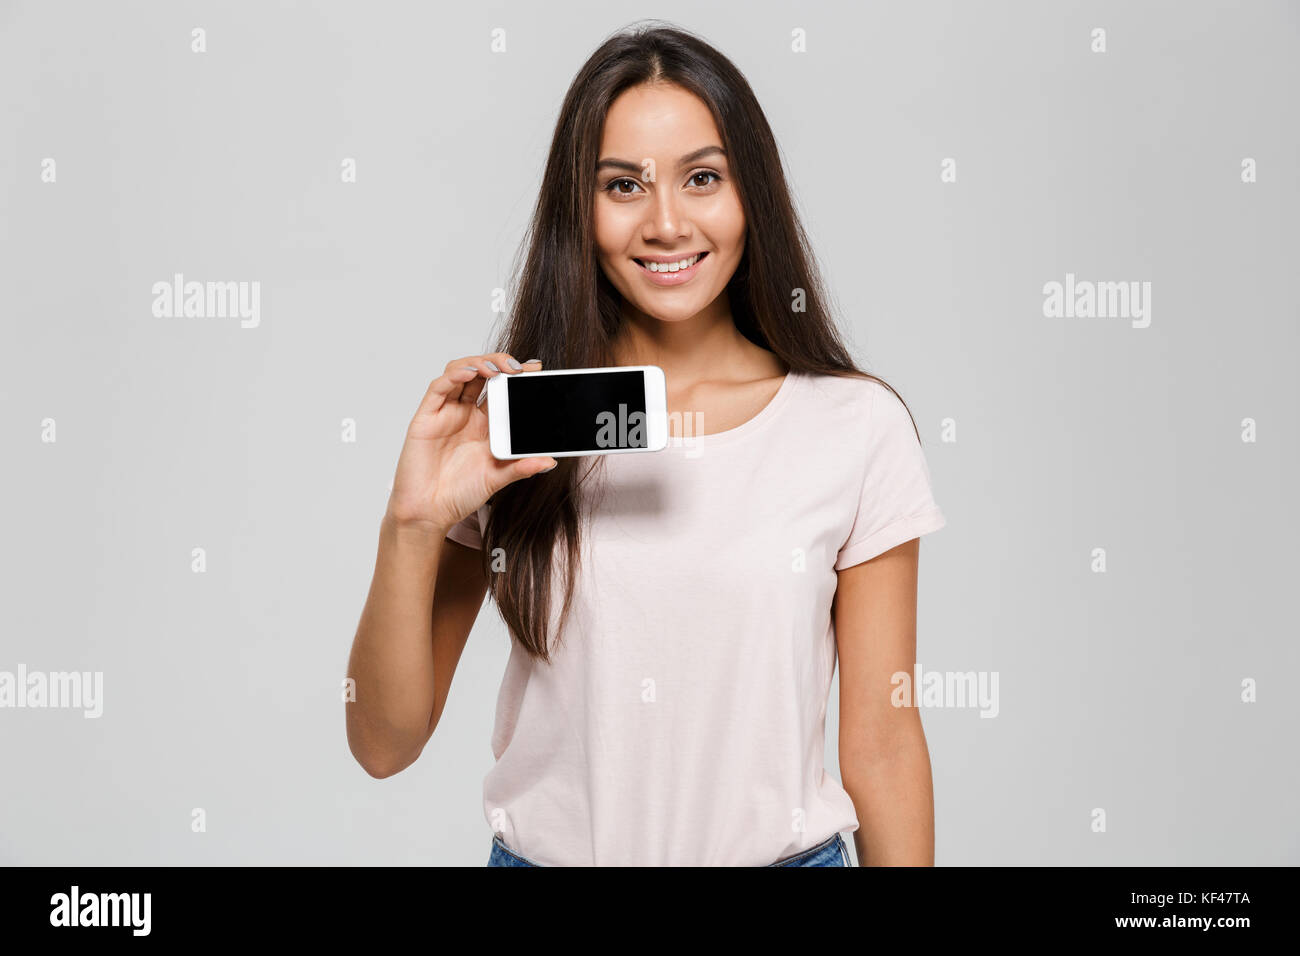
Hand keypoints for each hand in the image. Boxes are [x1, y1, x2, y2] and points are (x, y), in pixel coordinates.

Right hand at [386, 354, 551, 532]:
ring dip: (480, 363)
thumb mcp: (497, 479)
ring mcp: (446, 413)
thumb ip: (521, 468)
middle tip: (519, 367)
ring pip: (461, 373)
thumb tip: (550, 461)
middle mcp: (466, 415)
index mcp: (485, 425)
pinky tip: (471, 373)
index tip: (537, 369)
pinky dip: (455, 375)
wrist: (428, 512)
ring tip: (498, 368)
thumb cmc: (459, 494)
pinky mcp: (427, 417)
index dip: (517, 377)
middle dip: (502, 364)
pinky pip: (439, 388)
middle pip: (483, 376)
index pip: (503, 391)